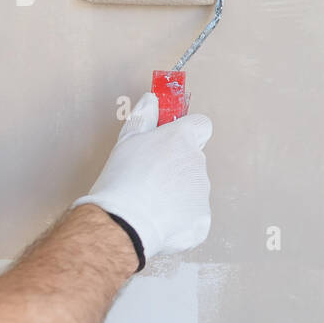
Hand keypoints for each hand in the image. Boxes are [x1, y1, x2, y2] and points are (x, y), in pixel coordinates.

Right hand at [73, 92, 212, 267]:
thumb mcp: (126, 141)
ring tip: (149, 204)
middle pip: (194, 161)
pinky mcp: (202, 219)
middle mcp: (198, 162)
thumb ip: (144, 117)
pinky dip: (180, 220)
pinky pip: (193, 216)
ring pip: (193, 190)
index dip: (189, 133)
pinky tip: (158, 221)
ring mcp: (202, 192)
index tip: (173, 142)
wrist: (124, 223)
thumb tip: (152, 99)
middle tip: (150, 181)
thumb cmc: (121, 181)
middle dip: (177, 169)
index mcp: (182, 139)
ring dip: (177, 195)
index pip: (202, 126)